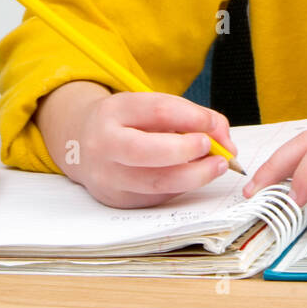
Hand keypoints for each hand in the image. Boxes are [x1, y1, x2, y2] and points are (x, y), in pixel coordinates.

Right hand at [71, 91, 237, 207]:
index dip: (192, 117)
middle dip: (187, 150)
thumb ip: (188, 116)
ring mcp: (108, 176)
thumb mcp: (147, 107)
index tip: (214, 124)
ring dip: (194, 176)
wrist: (80, 145)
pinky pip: (156, 197)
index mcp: (113, 112)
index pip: (157, 111)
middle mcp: (104, 145)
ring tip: (217, 166)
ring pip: (155, 182)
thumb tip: (226, 141)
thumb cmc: (126, 123)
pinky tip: (194, 177)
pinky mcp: (117, 200)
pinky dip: (181, 187)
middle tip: (213, 149)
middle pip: (146, 150)